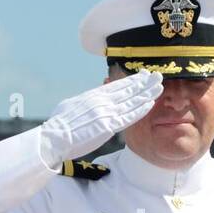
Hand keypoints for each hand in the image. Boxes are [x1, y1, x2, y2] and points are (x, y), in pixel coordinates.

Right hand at [37, 71, 162, 168]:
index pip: (117, 85)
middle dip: (144, 82)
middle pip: (127, 89)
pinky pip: (128, 116)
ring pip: (131, 101)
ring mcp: (105, 113)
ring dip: (146, 93)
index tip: (143, 75)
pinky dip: (139, 109)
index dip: (132, 80)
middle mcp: (101, 101)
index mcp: (93, 95)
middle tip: (158, 75)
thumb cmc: (59, 125)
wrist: (54, 137)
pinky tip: (150, 103)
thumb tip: (90, 99)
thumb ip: (85, 102)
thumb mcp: (71, 106)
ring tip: (159, 86)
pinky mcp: (107, 126)